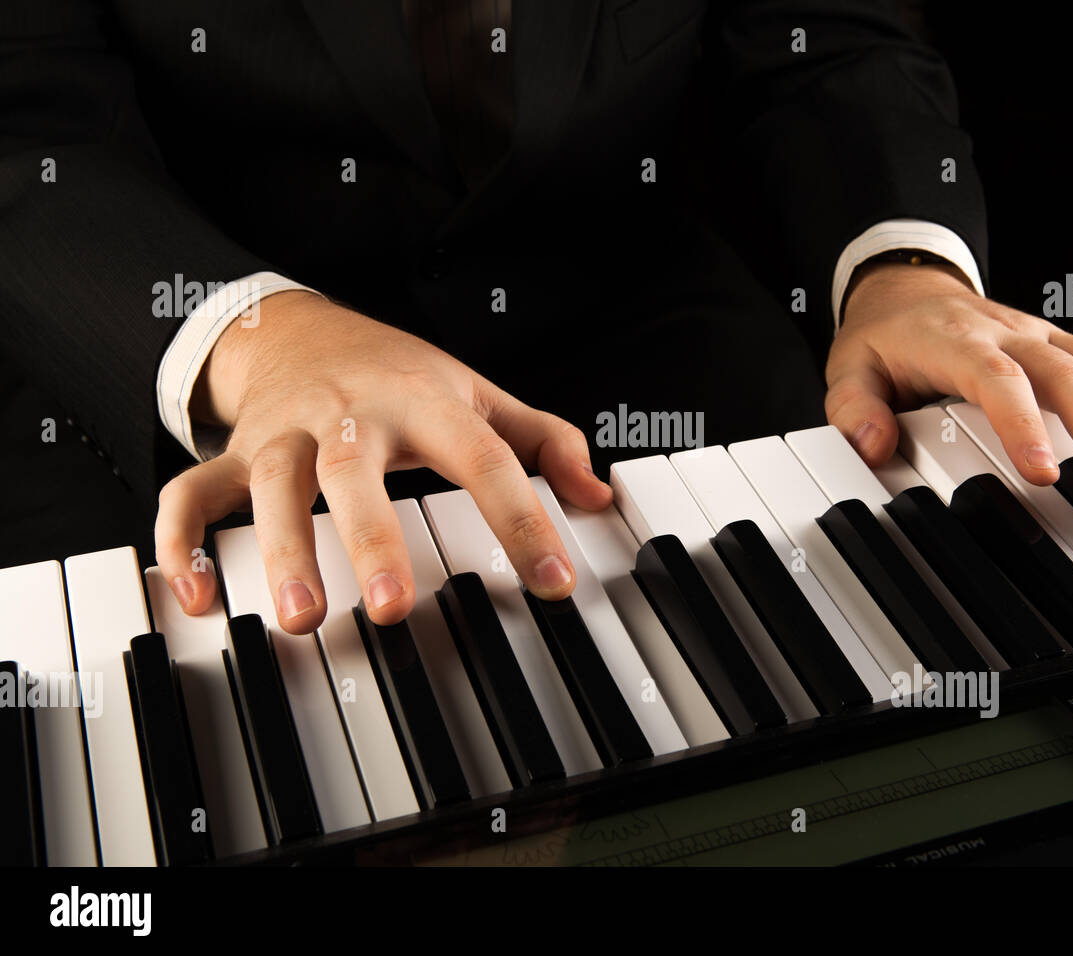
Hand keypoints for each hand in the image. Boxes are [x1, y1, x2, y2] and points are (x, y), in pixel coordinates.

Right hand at [157, 291, 610, 633]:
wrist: (304, 328)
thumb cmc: (402, 374)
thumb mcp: (479, 395)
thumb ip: (542, 441)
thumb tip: (598, 493)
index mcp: (423, 401)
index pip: (483, 459)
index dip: (522, 520)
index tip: (553, 582)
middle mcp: (348, 415)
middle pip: (354, 470)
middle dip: (370, 537)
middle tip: (389, 607)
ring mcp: (284, 433)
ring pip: (268, 484)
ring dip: (279, 548)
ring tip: (298, 616)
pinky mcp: (234, 453)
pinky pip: (192, 494)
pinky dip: (182, 543)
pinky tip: (197, 597)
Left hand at [825, 262, 1072, 490]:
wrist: (906, 289)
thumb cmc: (884, 337)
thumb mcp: (849, 368)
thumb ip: (855, 408)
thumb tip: (872, 446)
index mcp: (957, 343)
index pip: (996, 381)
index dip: (1023, 425)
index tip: (1045, 471)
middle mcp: (1012, 335)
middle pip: (1069, 374)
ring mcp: (1046, 337)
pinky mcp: (1069, 343)